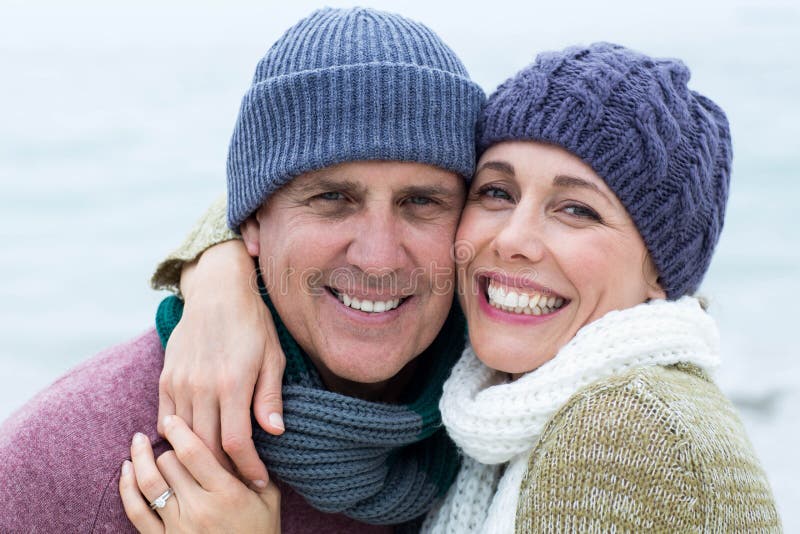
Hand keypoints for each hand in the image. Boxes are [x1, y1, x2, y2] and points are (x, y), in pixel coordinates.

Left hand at [120, 416, 280, 533]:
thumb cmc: (262, 532)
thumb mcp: (269, 499)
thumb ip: (254, 469)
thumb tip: (241, 436)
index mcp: (227, 494)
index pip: (194, 452)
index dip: (179, 431)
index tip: (174, 418)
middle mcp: (199, 508)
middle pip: (169, 463)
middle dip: (168, 445)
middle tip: (169, 432)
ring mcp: (177, 527)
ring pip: (149, 483)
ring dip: (139, 458)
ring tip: (138, 441)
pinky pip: (136, 511)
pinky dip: (127, 488)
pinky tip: (126, 470)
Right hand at [157, 240, 285, 487]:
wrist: (216, 292)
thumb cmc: (252, 323)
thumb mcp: (273, 357)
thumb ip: (270, 396)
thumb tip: (275, 432)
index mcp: (232, 383)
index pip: (236, 443)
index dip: (247, 468)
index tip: (259, 480)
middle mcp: (202, 387)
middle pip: (206, 447)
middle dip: (224, 470)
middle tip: (239, 480)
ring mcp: (180, 383)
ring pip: (183, 437)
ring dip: (200, 456)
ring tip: (219, 467)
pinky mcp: (166, 378)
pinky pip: (165, 419)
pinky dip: (178, 436)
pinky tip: (194, 441)